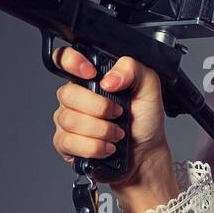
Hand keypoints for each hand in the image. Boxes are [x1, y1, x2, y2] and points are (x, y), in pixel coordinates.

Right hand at [50, 46, 169, 187]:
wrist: (145, 153)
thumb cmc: (145, 120)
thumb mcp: (149, 87)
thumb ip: (132, 69)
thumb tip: (108, 79)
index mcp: (91, 78)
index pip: (64, 59)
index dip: (71, 61)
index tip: (91, 74)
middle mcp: (75, 97)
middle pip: (67, 94)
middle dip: (99, 108)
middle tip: (118, 114)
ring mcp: (67, 121)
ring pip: (69, 119)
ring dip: (101, 130)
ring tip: (117, 134)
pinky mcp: (65, 144)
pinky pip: (68, 141)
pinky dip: (94, 146)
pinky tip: (107, 147)